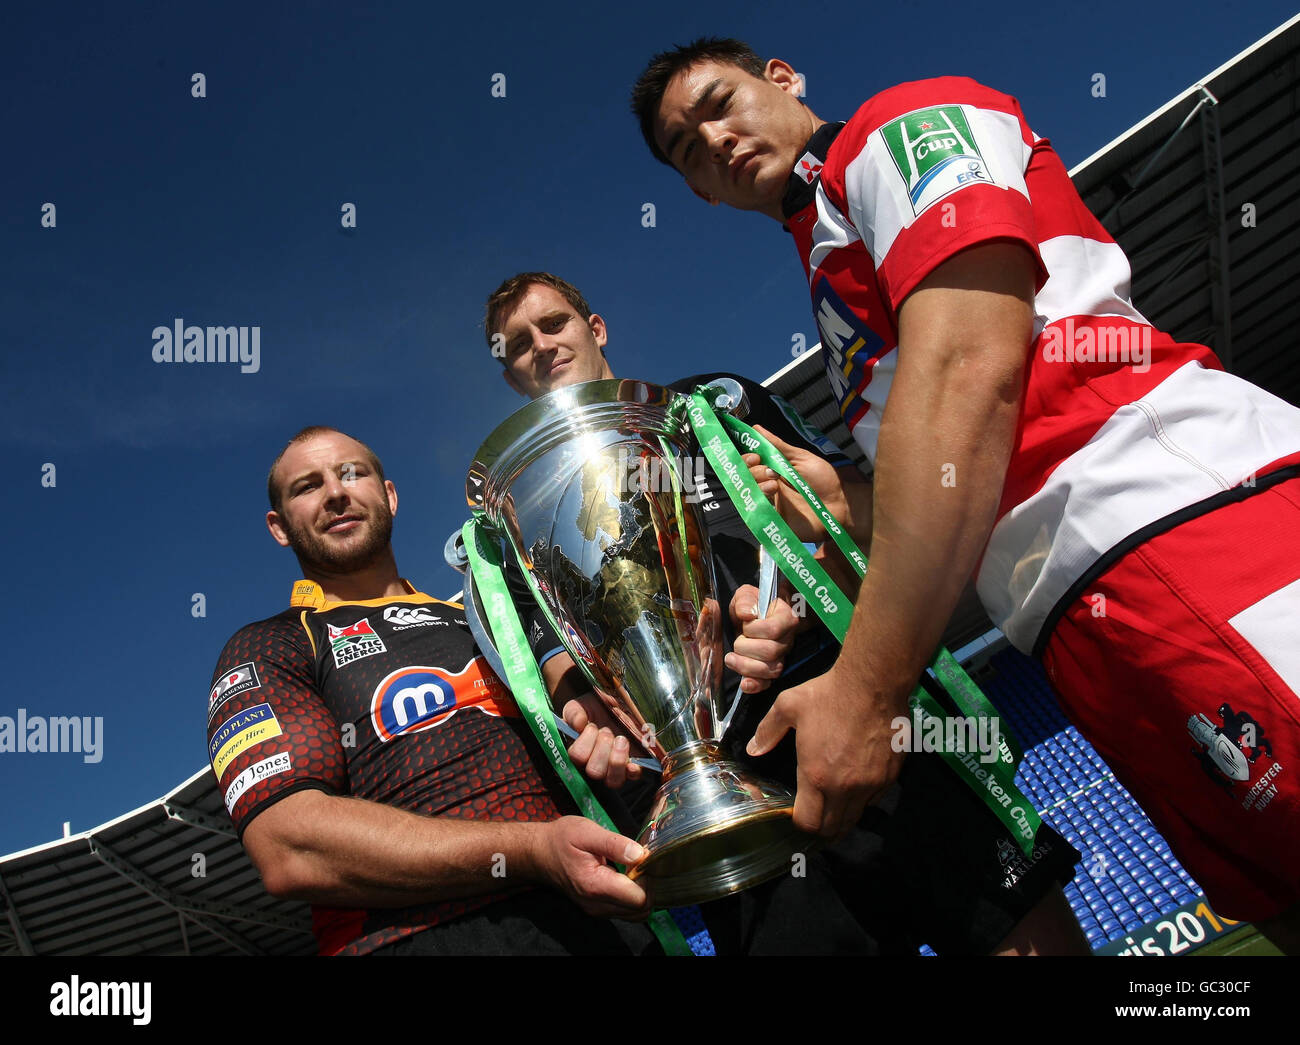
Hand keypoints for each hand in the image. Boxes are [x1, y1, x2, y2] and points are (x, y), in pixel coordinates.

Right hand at [531, 816, 651, 918]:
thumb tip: (640, 854)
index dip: (649, 880)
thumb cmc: (561, 840)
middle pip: (640, 910)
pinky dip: (632, 896)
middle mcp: (597, 905)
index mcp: (595, 886)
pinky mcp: (597, 909)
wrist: (539, 853)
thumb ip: (615, 844)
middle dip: (648, 887)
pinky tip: (626, 875)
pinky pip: (625, 910)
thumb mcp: (587, 832)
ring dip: (641, 892)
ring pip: (635, 913)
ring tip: (633, 868)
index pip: (639, 898)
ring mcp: (597, 910)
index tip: (644, 860)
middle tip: (641, 863)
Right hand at [562, 692, 648, 788]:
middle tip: (607, 731)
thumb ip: (575, 712)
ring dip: (617, 760)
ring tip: (621, 740)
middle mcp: (594, 764)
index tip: (592, 726)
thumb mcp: (582, 705)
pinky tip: (633, 763)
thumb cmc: (595, 709)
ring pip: (612, 781)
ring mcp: (612, 768)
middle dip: (603, 748)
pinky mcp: (630, 766)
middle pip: (594, 771)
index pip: (577, 757)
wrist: (615, 708)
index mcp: (578, 751)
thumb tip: (578, 724)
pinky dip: (633, 770)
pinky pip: (632, 776)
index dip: (586, 742)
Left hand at [725, 584, 797, 694]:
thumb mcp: (745, 595)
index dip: (755, 629)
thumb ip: (745, 600)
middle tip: (736, 642)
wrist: (748, 618)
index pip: (773, 629)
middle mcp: (787, 639)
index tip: (745, 625)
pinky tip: (744, 683)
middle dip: (746, 648)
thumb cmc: (750, 606)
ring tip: (731, 659)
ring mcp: (781, 657)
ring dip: (746, 666)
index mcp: (784, 617)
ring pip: (770, 670)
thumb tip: (748, 614)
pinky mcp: (771, 671)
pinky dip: (755, 685)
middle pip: (771, 652)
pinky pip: (768, 683)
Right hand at [743, 425, 865, 543]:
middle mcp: (767, 486)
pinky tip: (772, 495)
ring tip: (775, 484)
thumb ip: (777, 446)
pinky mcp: (772, 521)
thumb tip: (756, 428)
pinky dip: (758, 502)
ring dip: (757, 484)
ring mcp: (769, 504)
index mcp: (772, 470)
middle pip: (744, 478)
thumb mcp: (800, 458)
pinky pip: (755, 514)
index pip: (748, 464)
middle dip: (753, 471)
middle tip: (770, 471)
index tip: (756, 456)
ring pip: (747, 495)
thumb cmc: (824, 480)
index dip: (746, 458)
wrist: (840, 504)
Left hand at [746, 663, 906, 838]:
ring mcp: (871, 783)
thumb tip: (753, 749)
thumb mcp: (788, 706)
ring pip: (856, 816)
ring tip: (835, 804)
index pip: (808, 823)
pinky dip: (864, 798)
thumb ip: (768, 731)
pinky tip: (856, 783)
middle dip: (822, 829)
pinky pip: (875, 798)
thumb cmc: (827, 694)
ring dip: (843, 815)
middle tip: (817, 817)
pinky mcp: (891, 775)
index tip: (797, 815)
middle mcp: (845, 787)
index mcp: (816, 775)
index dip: (800, 824)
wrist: (873, 682)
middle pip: (834, 829)